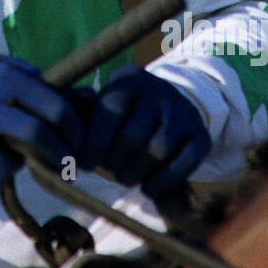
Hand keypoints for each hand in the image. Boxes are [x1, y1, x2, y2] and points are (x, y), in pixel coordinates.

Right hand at [0, 46, 94, 180]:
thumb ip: (23, 77)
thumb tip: (63, 96)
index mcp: (2, 79)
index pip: (53, 106)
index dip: (72, 127)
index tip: (76, 139)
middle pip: (37, 138)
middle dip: (56, 154)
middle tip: (61, 162)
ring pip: (6, 166)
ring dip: (13, 163)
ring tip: (3, 151)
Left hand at [76, 64, 210, 197]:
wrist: (169, 104)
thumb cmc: (124, 110)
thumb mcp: (104, 101)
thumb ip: (83, 116)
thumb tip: (67, 141)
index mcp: (130, 79)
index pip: (109, 112)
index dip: (93, 144)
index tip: (84, 163)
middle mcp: (159, 91)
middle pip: (133, 136)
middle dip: (114, 161)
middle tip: (108, 171)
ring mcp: (182, 112)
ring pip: (157, 150)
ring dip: (136, 172)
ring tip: (124, 177)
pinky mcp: (200, 134)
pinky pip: (184, 163)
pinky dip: (163, 181)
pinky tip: (147, 188)